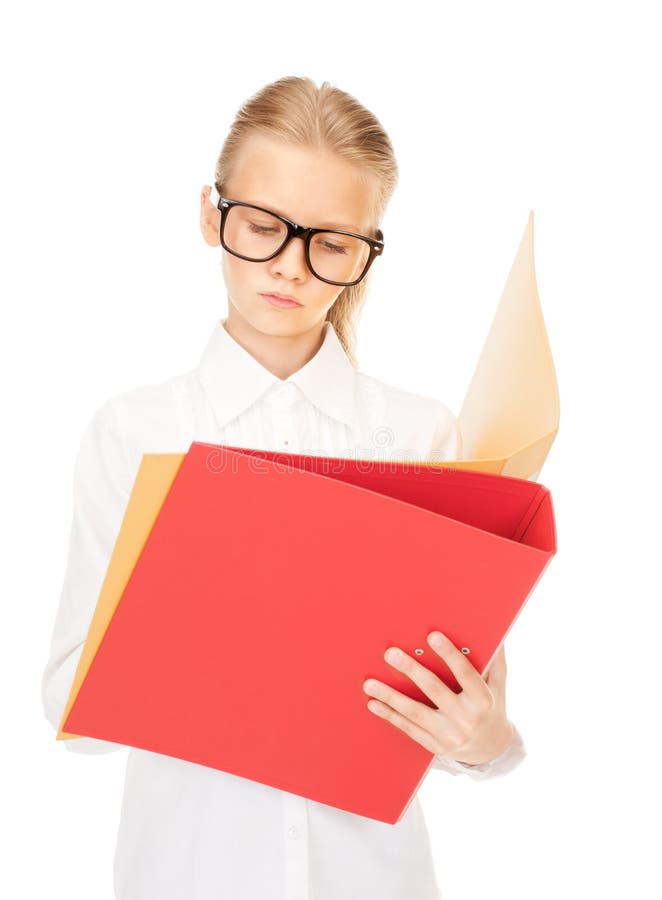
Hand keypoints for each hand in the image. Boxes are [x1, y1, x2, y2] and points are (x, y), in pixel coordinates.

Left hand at [362, 631, 514, 765]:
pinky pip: (409, 728)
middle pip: (434, 690)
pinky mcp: (435, 746)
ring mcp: (449, 735)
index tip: (432, 636)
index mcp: (482, 699)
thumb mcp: (498, 684)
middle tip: (390, 653)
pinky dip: (390, 716)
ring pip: (415, 712)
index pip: (465, 673)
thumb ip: (495, 659)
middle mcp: (466, 718)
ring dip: (390, 697)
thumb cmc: (492, 706)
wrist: (490, 749)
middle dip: (411, 670)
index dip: (449, 654)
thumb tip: (496, 631)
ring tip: (369, 683)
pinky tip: (373, 704)